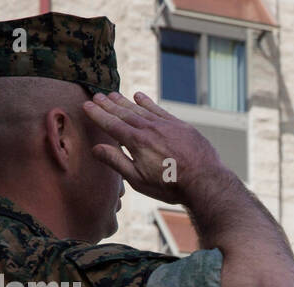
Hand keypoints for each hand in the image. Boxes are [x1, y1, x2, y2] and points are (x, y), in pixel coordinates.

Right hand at [83, 91, 223, 205]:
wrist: (205, 181)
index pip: (111, 124)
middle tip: (97, 96)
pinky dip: (148, 103)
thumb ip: (117, 162)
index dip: (98, 114)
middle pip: (124, 113)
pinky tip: (139, 97)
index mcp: (136, 142)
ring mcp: (166, 125)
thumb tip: (96, 148)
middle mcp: (149, 128)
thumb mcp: (139, 180)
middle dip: (109, 105)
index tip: (87, 106)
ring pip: (141, 109)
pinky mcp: (180, 126)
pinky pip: (159, 110)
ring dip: (125, 101)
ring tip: (113, 95)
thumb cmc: (170, 185)